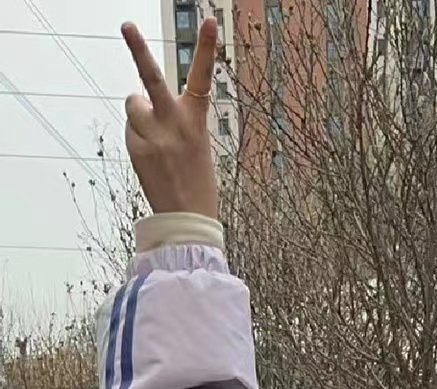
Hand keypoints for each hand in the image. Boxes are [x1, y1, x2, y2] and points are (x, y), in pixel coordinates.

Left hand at [122, 17, 219, 218]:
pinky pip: (131, 129)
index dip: (207, 47)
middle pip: (152, 77)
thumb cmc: (195, 182)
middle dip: (137, 49)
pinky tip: (152, 159)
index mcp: (197, 121)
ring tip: (156, 142)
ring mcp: (154, 135)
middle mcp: (175, 123)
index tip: (209, 20)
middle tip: (126, 25)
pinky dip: (137, 138)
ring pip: (134, 105)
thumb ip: (172, 119)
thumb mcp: (196, 146)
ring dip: (139, 116)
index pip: (203, 77)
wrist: (188, 220)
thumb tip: (138, 101)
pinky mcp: (137, 148)